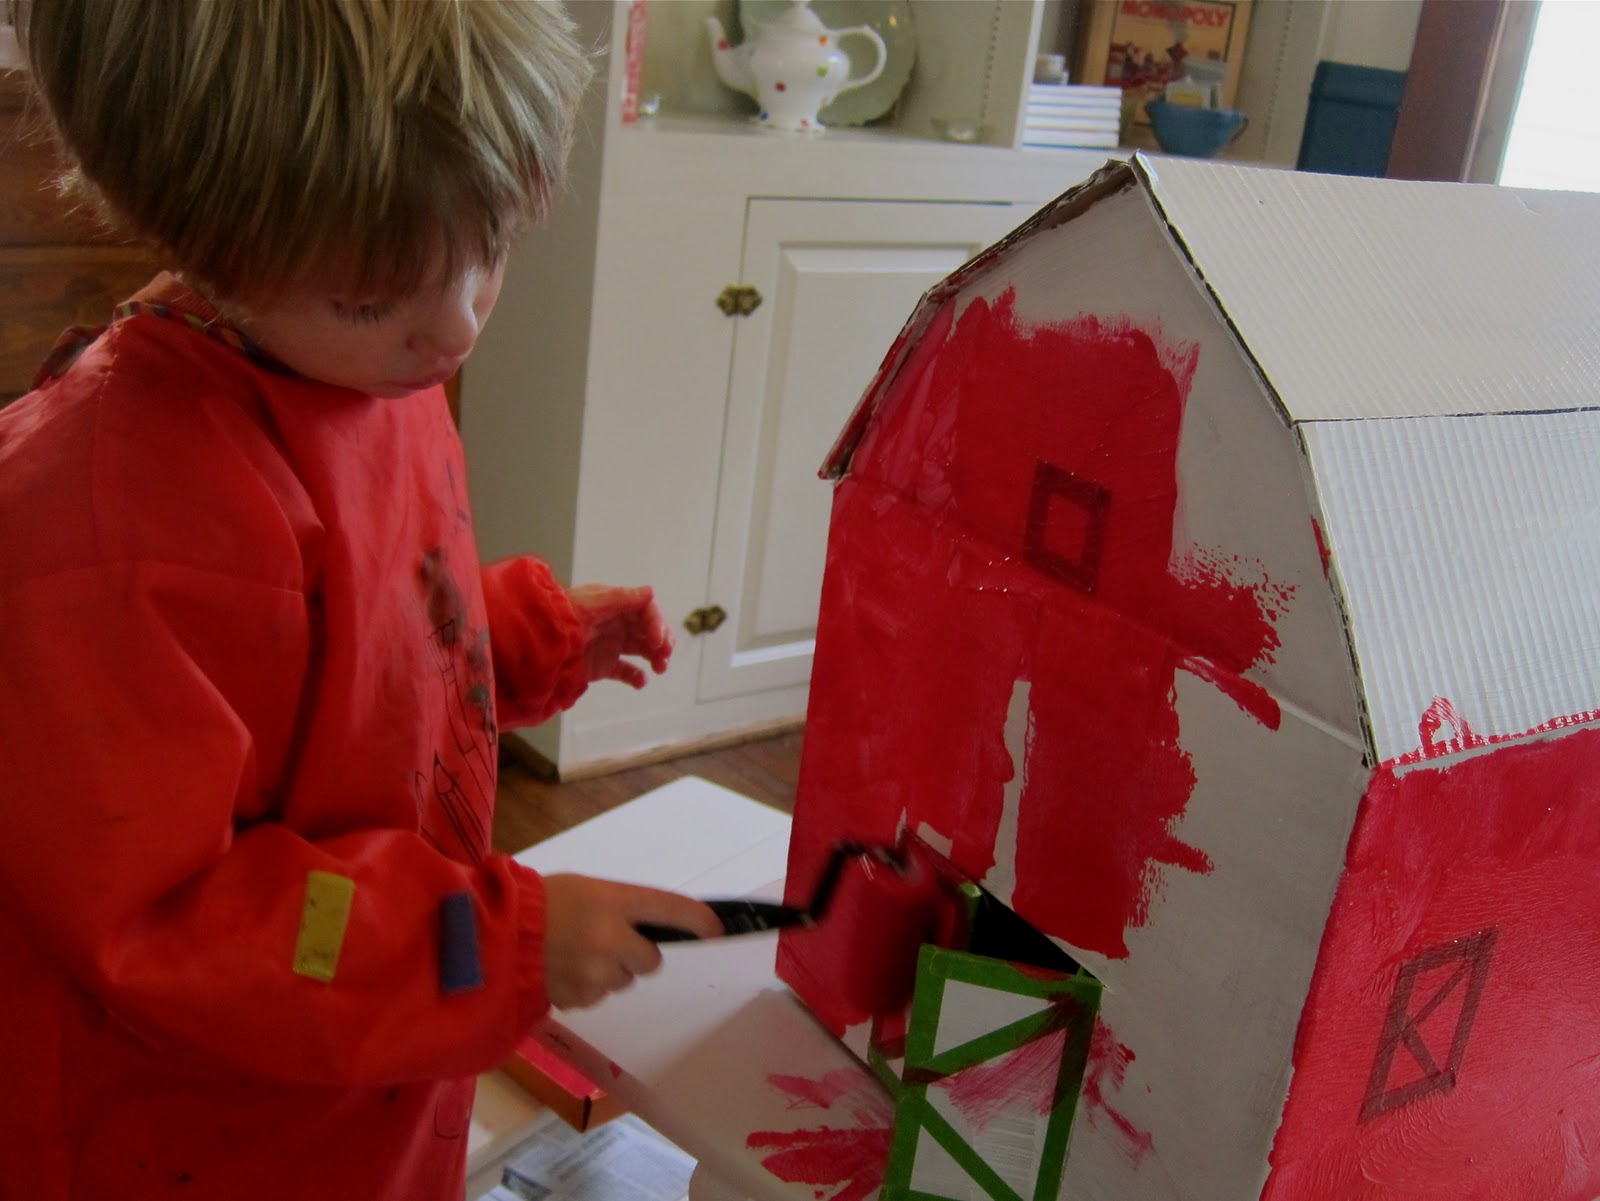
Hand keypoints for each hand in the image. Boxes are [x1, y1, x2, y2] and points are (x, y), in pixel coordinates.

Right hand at [541, 874, 722, 1009]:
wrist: (494, 935)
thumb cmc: (541, 903)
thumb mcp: (587, 890)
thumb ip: (622, 908)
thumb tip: (653, 930)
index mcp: (613, 901)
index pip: (671, 908)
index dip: (699, 921)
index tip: (716, 930)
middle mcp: (610, 938)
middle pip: (651, 959)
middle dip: (636, 953)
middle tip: (608, 939)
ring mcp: (595, 972)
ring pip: (623, 979)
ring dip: (609, 970)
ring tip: (575, 952)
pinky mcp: (579, 998)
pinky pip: (598, 995)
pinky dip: (587, 985)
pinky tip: (563, 968)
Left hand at [567, 583, 672, 687]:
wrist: (538, 641)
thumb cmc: (563, 615)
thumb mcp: (594, 602)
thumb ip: (623, 598)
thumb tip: (650, 591)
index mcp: (615, 605)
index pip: (646, 610)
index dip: (657, 622)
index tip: (658, 639)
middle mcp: (615, 624)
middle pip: (649, 631)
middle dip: (662, 641)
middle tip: (665, 655)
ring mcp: (610, 645)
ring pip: (642, 650)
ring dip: (656, 657)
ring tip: (660, 668)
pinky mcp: (603, 666)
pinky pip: (625, 671)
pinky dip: (636, 677)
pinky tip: (641, 682)